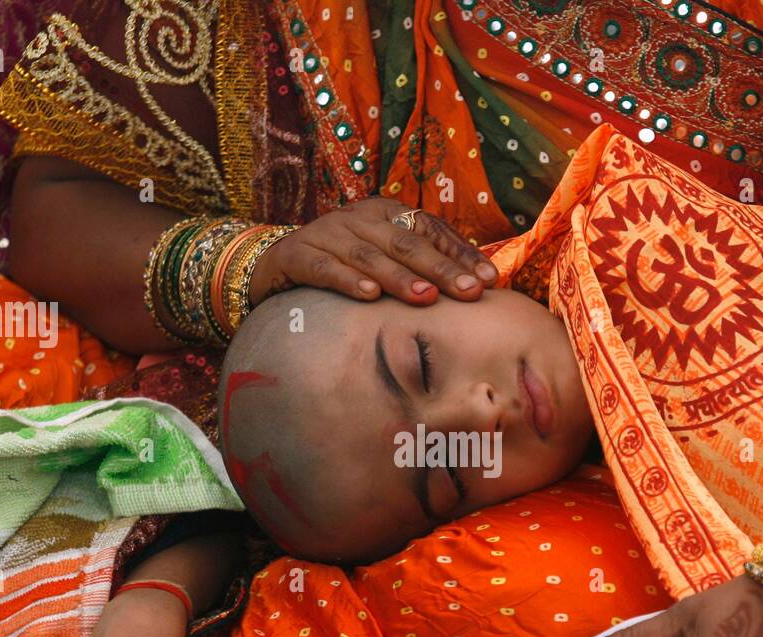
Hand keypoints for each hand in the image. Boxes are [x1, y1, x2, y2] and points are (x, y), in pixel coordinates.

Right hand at [248, 196, 498, 306]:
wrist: (274, 266)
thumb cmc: (342, 266)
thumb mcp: (382, 259)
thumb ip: (420, 265)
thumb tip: (475, 284)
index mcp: (384, 213)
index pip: (430, 230)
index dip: (461, 254)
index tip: (489, 281)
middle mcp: (357, 217)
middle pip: (405, 243)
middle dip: (441, 269)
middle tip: (469, 293)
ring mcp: (326, 234)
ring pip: (369, 255)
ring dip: (400, 278)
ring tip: (426, 298)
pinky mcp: (297, 255)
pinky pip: (325, 269)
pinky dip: (348, 281)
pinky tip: (369, 296)